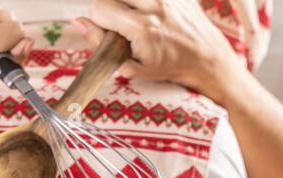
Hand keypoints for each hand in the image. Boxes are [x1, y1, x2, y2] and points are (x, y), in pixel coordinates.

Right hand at [77, 0, 245, 100]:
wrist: (206, 57)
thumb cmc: (169, 66)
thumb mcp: (132, 67)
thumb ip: (101, 45)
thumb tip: (77, 22)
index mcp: (142, 28)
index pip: (99, 8)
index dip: (98, 21)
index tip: (109, 32)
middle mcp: (155, 5)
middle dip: (109, 7)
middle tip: (121, 24)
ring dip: (124, 2)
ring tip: (133, 16)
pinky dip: (140, 1)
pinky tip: (148, 11)